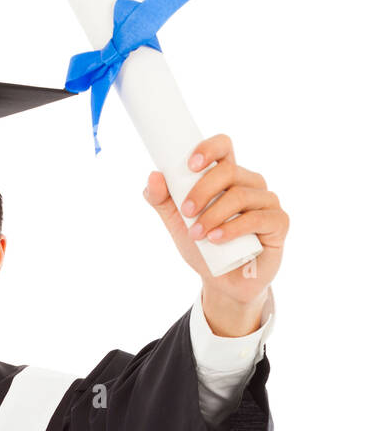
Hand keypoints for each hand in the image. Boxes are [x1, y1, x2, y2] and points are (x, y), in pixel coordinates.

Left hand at [143, 133, 289, 326]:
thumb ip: (163, 201)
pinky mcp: (278, 222)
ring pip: (240, 195)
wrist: (223, 284)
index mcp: (228, 177)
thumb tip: (153, 177)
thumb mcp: (177, 225)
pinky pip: (257, 218)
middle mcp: (250, 184)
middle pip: (229, 171)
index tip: (190, 165)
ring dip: (214, 215)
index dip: (209, 148)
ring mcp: (267, 201)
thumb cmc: (204, 248)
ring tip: (197, 235)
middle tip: (186, 213)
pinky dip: (233, 228)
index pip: (223, 147)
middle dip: (203, 190)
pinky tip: (217, 238)